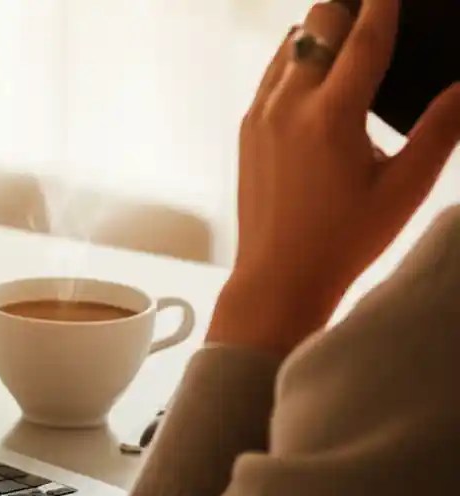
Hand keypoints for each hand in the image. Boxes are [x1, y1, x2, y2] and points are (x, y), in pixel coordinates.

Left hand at [209, 0, 459, 355]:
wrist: (277, 279)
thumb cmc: (344, 240)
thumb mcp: (405, 187)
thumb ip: (442, 130)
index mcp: (330, 116)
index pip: (365, 37)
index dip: (385, 3)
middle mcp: (287, 106)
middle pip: (318, 24)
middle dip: (350, 12)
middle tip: (376, 19)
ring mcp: (260, 116)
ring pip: (291, 45)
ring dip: (322, 35)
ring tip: (351, 44)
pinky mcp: (246, 130)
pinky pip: (272, 74)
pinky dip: (298, 62)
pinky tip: (320, 77)